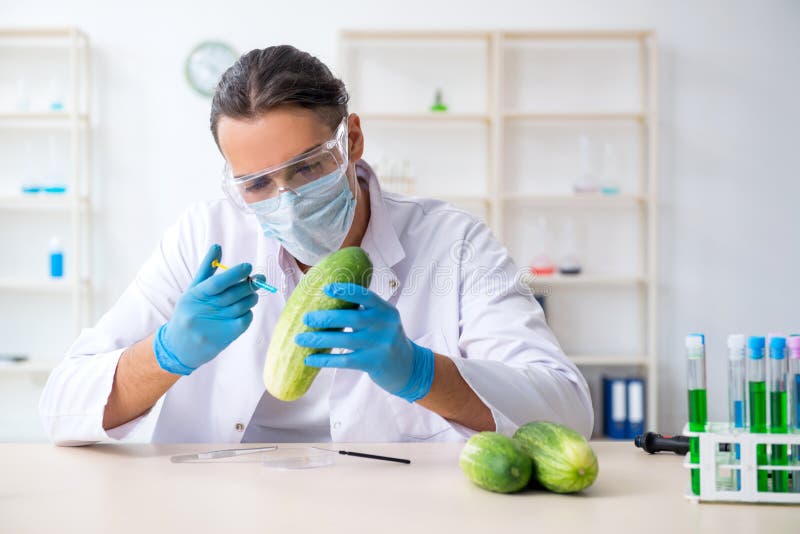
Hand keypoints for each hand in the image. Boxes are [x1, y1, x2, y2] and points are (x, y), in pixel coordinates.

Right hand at [154, 244, 257, 374]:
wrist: (179, 347)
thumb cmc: (189, 312)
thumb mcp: (193, 290)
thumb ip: (207, 268)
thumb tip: (217, 246)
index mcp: (195, 296)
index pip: (217, 283)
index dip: (234, 273)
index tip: (248, 267)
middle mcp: (203, 310)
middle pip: (233, 295)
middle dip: (249, 285)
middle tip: (258, 279)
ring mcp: (214, 325)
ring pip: (242, 307)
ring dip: (251, 298)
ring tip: (251, 294)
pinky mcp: (225, 337)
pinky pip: (244, 321)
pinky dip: (249, 313)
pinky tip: (245, 310)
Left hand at [296, 282, 434, 401]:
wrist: (408, 367)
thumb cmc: (387, 339)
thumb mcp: (383, 321)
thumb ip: (364, 311)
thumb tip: (329, 300)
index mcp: (386, 310)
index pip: (366, 296)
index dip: (346, 291)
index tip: (326, 289)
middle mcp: (385, 326)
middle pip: (352, 318)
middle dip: (326, 317)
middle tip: (306, 318)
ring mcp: (380, 345)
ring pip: (345, 340)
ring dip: (320, 339)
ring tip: (300, 339)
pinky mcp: (373, 363)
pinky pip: (345, 360)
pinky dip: (325, 360)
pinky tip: (310, 359)